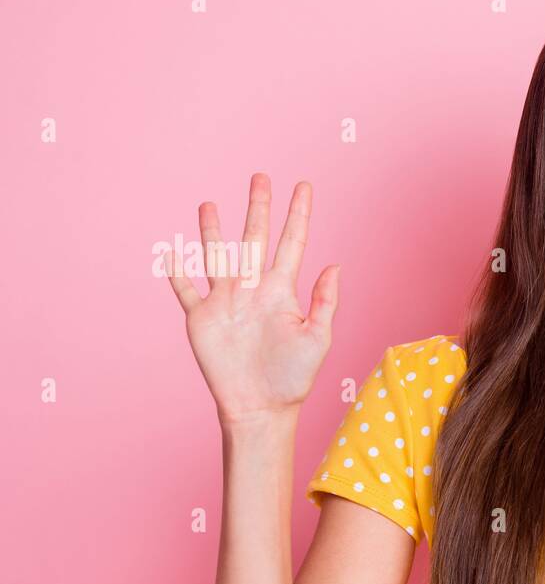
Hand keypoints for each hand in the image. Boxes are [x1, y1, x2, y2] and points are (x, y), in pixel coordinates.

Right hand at [165, 172, 339, 426]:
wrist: (261, 407)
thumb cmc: (294, 377)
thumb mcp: (318, 338)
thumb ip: (325, 301)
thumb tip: (336, 265)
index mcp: (282, 290)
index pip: (292, 242)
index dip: (298, 214)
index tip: (304, 186)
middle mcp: (253, 288)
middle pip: (254, 238)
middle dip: (258, 208)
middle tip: (260, 176)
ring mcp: (226, 301)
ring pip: (217, 256)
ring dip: (212, 231)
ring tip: (209, 204)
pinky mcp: (202, 318)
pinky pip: (185, 289)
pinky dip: (176, 271)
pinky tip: (169, 250)